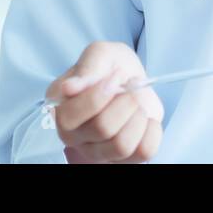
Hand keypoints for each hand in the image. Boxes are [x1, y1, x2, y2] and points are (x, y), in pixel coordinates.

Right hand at [46, 41, 164, 163]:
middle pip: (101, 129)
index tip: (116, 75)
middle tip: (131, 87)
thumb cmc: (110, 66)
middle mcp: (73, 136)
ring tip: (137, 103)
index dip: (99, 95)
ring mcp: (97, 152)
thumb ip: (87, 68)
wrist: (130, 77)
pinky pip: (144, 153)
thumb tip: (69, 88)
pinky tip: (146, 118)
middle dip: (125, 101)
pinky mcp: (123, 159)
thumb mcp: (100, 54)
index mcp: (60, 109)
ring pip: (121, 147)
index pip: (70, 117)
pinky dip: (152, 131)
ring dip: (137, 117)